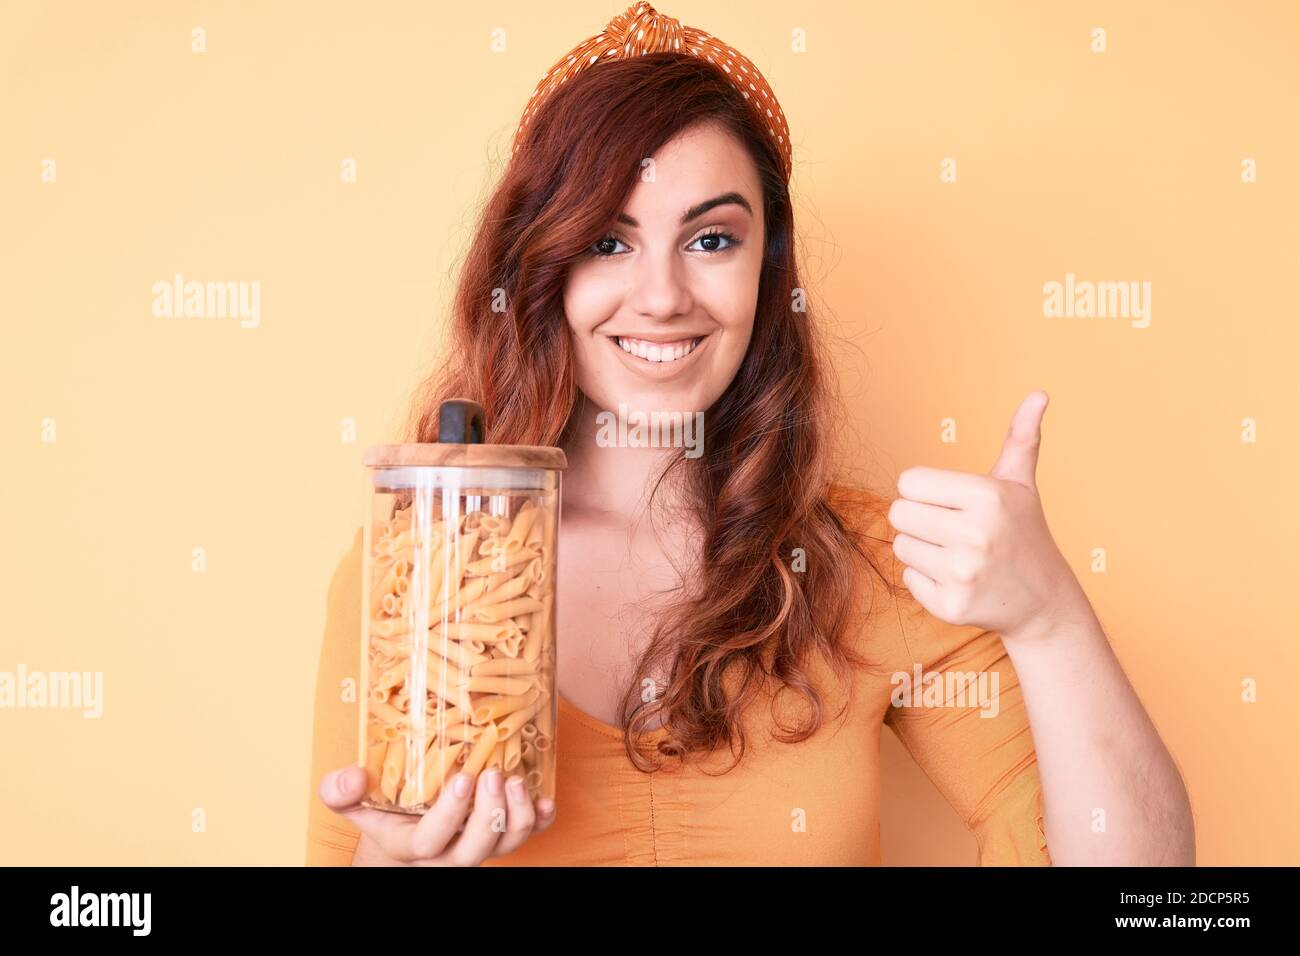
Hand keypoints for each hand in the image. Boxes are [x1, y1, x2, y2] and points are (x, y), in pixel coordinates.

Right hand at [317, 764, 556, 865]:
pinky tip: (546, 799)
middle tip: (493, 775)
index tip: (461, 779)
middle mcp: (448, 854)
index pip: (432, 840)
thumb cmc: (381, 813)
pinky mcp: (499, 837)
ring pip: (506, 848)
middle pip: (476, 852)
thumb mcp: (352, 803)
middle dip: (489, 814)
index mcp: (412, 845)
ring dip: (517, 816)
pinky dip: (541, 820)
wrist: (403, 835)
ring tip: (516, 780)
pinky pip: (528, 838)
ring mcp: (477, 848)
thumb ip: (340, 791)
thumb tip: (352, 776)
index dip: (450, 815)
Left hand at [886, 390, 1086, 638]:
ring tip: (958, 555)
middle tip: (951, 530)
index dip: (924, 491)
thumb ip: (1020, 438)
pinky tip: (959, 581)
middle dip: (919, 520)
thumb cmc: (1023, 533)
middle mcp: (976, 534)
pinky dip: (927, 581)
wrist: (1044, 601)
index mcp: (987, 496)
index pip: (908, 482)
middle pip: (898, 514)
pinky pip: (908, 578)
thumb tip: (1040, 393)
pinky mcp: (951, 606)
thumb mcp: (1020, 485)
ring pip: (900, 546)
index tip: (951, 503)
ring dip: (921, 550)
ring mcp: (963, 573)